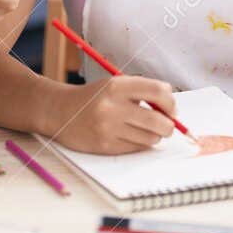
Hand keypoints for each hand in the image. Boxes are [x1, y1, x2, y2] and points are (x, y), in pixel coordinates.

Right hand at [52, 75, 177, 154]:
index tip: (171, 108)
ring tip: (144, 129)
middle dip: (169, 125)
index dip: (170, 102)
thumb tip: (171, 106)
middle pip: (159, 121)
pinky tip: (130, 135)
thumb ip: (142, 91)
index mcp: (116, 86)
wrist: (60, 111)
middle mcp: (112, 107)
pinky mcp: (106, 146)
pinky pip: (137, 148)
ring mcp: (108, 128)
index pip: (158, 92)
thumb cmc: (93, 97)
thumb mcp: (115, 84)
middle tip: (166, 124)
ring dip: (154, 135)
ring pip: (151, 138)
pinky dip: (140, 143)